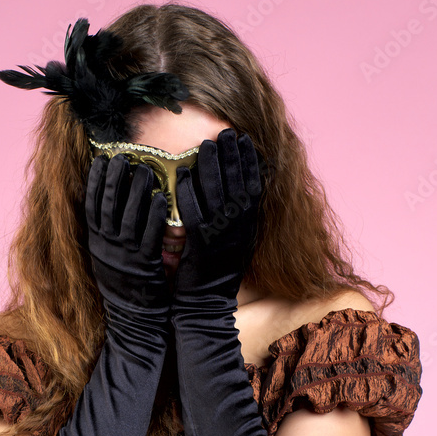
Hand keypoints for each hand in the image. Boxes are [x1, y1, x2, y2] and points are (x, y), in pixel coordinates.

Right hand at [85, 153, 171, 337]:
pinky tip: (162, 199)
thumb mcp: (108, 257)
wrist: (133, 319)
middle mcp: (106, 248)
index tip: (102, 159)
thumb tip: (109, 203)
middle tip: (123, 156)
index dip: (95, 181)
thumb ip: (107, 233)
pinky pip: (148, 237)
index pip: (90, 206)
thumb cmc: (125, 284)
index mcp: (95, 244)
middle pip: (107, 207)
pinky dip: (154, 217)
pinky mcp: (143, 265)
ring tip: (144, 169)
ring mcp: (123, 257)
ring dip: (135, 192)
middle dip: (114, 179)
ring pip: (127, 218)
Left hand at [171, 128, 261, 315]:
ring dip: (212, 167)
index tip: (244, 138)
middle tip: (226, 132)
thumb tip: (236, 186)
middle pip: (238, 184)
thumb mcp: (234, 239)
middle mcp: (238, 229)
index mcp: (248, 226)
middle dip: (233, 155)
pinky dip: (189, 192)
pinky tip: (183, 175)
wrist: (206, 303)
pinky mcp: (200, 245)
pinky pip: (194, 213)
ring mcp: (220, 236)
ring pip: (217, 194)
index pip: (254, 186)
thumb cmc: (216, 270)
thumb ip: (236, 215)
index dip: (249, 160)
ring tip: (207, 144)